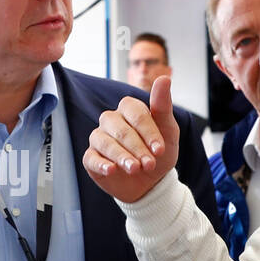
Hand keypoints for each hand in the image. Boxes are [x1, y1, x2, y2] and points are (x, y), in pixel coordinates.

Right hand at [83, 75, 179, 203]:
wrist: (151, 182)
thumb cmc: (158, 153)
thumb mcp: (168, 131)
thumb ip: (163, 105)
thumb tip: (164, 78)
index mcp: (129, 109)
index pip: (135, 113)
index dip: (148, 131)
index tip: (159, 149)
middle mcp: (111, 121)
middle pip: (120, 129)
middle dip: (137, 148)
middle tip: (150, 164)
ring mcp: (99, 139)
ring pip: (105, 143)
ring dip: (121, 156)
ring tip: (135, 169)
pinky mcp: (91, 158)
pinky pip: (91, 158)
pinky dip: (101, 164)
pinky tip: (112, 170)